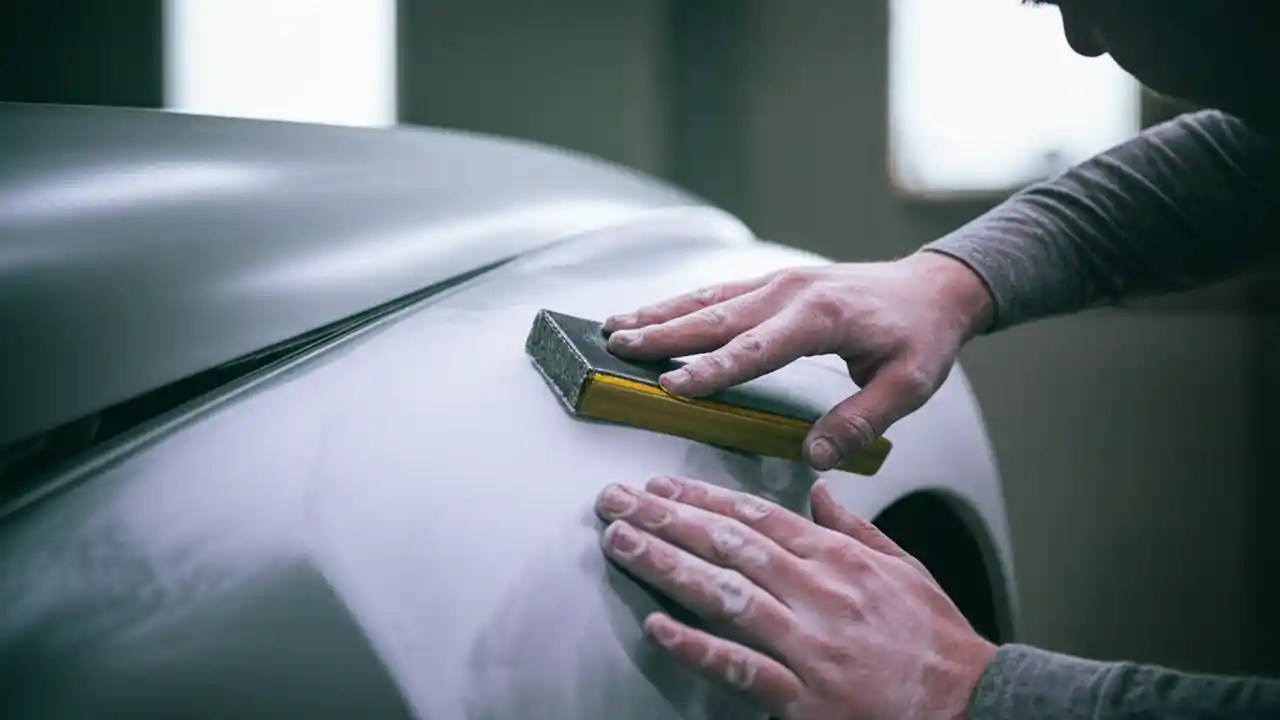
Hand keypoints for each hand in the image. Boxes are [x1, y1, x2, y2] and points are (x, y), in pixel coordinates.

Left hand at [595, 476, 996, 719]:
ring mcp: (809, 644)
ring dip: (667, 566)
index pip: (756, 515)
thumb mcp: (904, 567)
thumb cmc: (936, 641)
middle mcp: (818, 592)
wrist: (972, 704)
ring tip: (621, 544)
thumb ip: (854, 528)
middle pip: (729, 544)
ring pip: (726, 594)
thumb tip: (820, 490)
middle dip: (666, 518)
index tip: (659, 485)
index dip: (700, 498)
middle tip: (617, 500)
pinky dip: (698, 646)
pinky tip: (659, 628)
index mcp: (839, 559)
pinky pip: (742, 666)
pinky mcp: (804, 697)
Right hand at [604, 253, 992, 469]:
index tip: (672, 387)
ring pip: (708, 300)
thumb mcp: (908, 386)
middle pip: (717, 317)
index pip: (756, 348)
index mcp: (820, 317)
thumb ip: (860, 421)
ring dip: (660, 314)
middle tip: (617, 346)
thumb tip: (813, 455)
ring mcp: (779, 283)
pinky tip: (652, 316)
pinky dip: (680, 306)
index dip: (712, 370)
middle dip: (663, 333)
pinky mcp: (775, 285)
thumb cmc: (921, 336)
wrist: (934, 287)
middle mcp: (791, 292)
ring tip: (614, 327)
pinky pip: (719, 295)